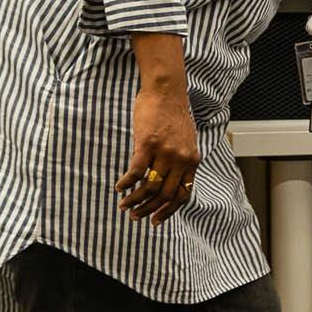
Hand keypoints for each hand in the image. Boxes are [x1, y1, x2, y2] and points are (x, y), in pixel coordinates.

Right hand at [116, 78, 199, 224]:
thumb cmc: (173, 115)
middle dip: (148, 211)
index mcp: (192, 161)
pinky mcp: (148, 144)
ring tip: (124, 205)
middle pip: (164, 195)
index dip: (168, 211)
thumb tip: (167, 181)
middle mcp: (181, 160)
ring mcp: (165, 152)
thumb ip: (181, 161)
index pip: (182, 195)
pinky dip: (126, 183)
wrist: (167, 90)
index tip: (155, 221)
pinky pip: (136, 172)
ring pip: (149, 187)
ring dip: (134, 200)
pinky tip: (119, 187)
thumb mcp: (186, 141)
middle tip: (134, 216)